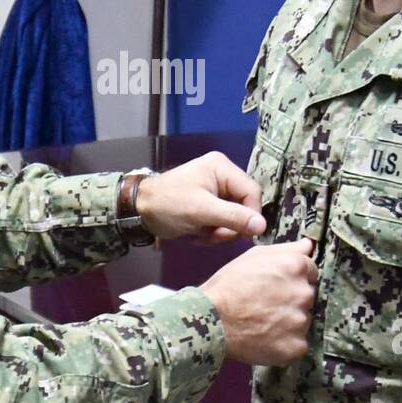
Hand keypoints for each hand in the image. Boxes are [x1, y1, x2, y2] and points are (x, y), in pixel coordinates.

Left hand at [135, 151, 265, 243]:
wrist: (139, 210)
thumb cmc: (168, 205)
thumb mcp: (202, 211)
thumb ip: (233, 217)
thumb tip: (263, 226)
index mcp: (222, 168)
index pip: (252, 192)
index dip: (250, 215)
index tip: (241, 234)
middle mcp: (222, 175)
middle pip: (244, 206)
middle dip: (229, 225)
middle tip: (213, 235)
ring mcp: (216, 190)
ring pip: (234, 217)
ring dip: (220, 231)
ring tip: (201, 234)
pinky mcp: (209, 204)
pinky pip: (222, 221)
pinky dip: (212, 231)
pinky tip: (197, 233)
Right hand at [199, 238, 316, 365]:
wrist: (210, 321)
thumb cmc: (228, 286)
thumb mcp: (253, 257)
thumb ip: (286, 249)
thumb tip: (308, 245)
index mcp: (295, 267)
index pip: (310, 271)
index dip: (291, 278)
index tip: (276, 285)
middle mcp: (303, 293)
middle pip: (307, 296)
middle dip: (291, 299)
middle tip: (266, 304)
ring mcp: (301, 321)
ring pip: (302, 320)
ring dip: (289, 321)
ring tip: (263, 321)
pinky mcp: (296, 346)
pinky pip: (298, 343)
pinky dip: (285, 343)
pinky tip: (266, 337)